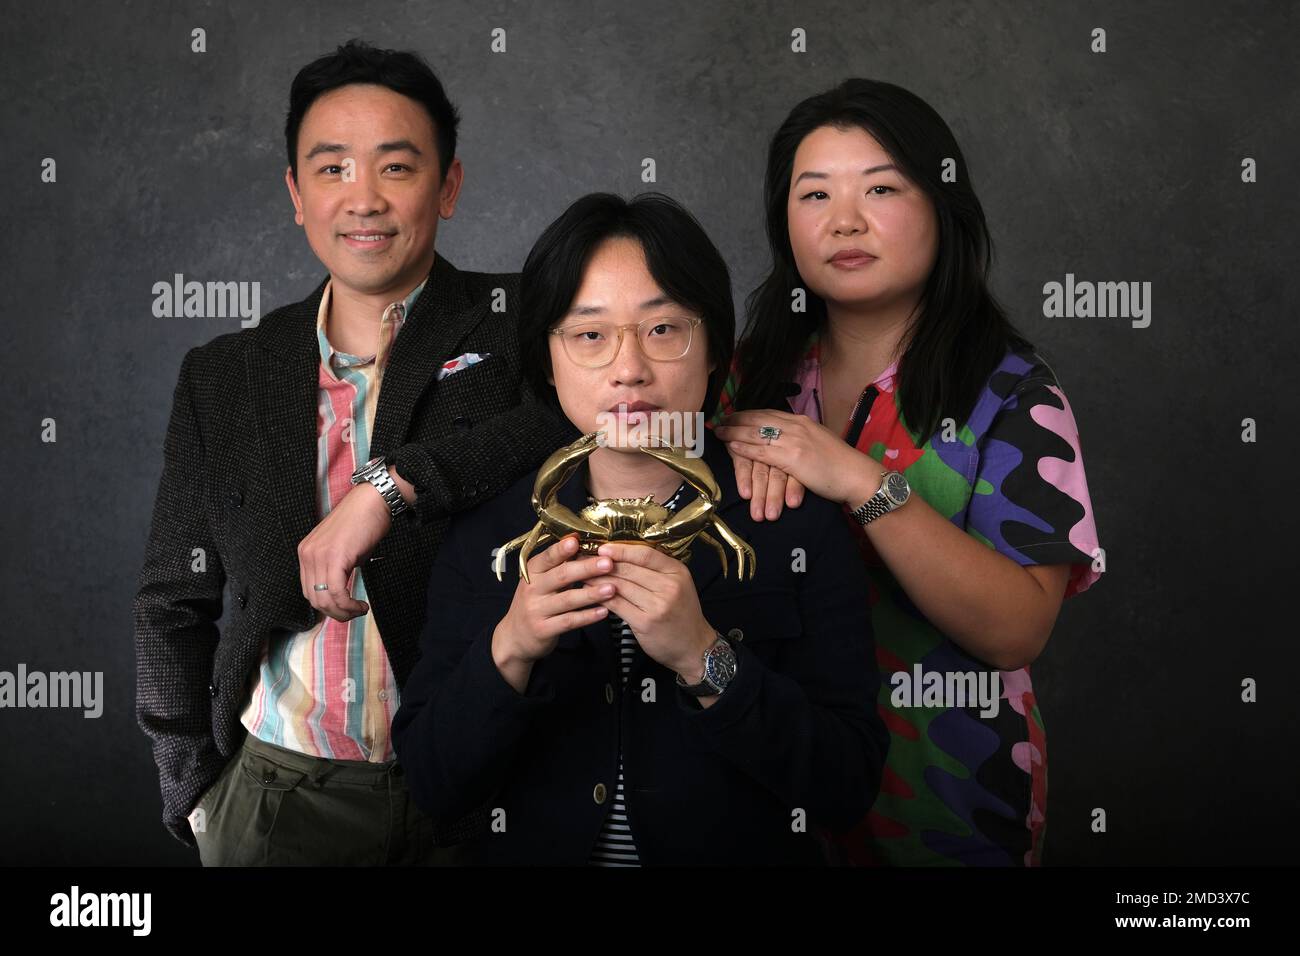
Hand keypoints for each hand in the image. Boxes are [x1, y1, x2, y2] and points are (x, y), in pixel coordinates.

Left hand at [297, 481, 391, 620]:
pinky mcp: (335, 558)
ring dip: (343, 612)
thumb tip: (340, 594)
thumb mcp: (341, 549)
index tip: (343, 609)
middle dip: (335, 613)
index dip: (326, 605)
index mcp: (306, 552)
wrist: (372, 501)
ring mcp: (319, 556)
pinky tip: (361, 605)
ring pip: (324, 599)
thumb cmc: (362, 522)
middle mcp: (307, 554)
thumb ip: (335, 569)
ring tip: (359, 610)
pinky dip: (349, 605)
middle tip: (353, 614)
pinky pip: (337, 592)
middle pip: (314, 599)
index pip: (308, 590)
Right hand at [493, 534, 613, 675]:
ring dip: (592, 593)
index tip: (577, 541)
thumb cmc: (535, 602)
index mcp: (532, 572)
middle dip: (586, 568)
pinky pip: (569, 621)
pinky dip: (587, 616)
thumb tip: (584, 545)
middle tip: (608, 563)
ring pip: (568, 599)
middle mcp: (532, 589)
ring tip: (612, 588)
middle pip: (561, 576)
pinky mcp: (543, 630)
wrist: (515, 636)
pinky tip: (604, 611)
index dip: (561, 549)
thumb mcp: (540, 581)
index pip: (547, 557)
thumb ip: (559, 566)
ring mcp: (536, 610)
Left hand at [585, 542, 715, 681]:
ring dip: (598, 580)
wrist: (694, 646)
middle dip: (603, 564)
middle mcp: (669, 586)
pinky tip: (590, 593)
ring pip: (620, 586)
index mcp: (677, 571)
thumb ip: (656, 570)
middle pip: (629, 569)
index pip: (645, 554)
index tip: (602, 548)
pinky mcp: (645, 622)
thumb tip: (621, 555)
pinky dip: (601, 597)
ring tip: (583, 574)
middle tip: (584, 559)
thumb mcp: (678, 584)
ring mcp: (657, 605)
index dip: (621, 550)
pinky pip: (617, 604)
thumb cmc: (682, 613)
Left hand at [715, 409, 882, 509]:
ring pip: (756, 433)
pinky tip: (732, 447)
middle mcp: (796, 426)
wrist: (856, 475)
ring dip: (734, 432)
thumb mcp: (818, 443)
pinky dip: (745, 448)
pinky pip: (762, 451)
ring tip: (719, 433)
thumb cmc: (840, 464)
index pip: (768, 413)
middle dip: (736, 420)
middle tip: (719, 422)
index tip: (733, 415)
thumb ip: (802, 439)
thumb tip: (786, 440)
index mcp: (802, 421)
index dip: (748, 414)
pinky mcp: (792, 457)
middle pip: (758, 419)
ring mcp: (794, 440)